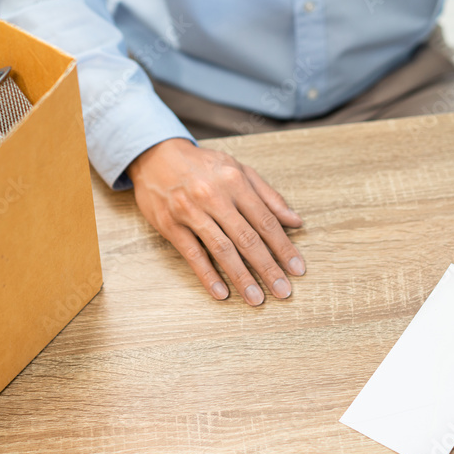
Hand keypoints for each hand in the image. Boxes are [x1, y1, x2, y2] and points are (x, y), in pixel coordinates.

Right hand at [127, 138, 304, 305]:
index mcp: (235, 181)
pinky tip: (221, 292)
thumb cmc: (202, 165)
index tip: (297, 268)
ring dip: (241, 276)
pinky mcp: (170, 224)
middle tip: (283, 291)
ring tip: (256, 298)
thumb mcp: (238, 169)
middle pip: (247, 238)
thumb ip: (268, 196)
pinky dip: (207, 275)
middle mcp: (214, 196)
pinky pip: (192, 254)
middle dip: (268, 267)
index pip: (266, 220)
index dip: (283, 247)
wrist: (156, 155)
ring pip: (222, 249)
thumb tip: (296, 221)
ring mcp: (190, 211)